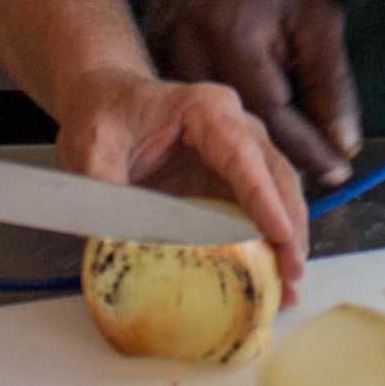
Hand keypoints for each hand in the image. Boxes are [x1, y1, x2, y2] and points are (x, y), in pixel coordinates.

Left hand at [55, 68, 311, 294]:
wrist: (106, 100)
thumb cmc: (104, 116)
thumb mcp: (93, 147)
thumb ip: (106, 187)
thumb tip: (113, 241)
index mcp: (205, 109)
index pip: (243, 155)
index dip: (263, 197)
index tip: (279, 234)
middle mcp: (235, 125)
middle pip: (276, 174)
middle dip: (289, 224)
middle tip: (291, 272)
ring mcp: (240, 150)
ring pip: (279, 191)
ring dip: (287, 236)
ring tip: (288, 285)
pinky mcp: (234, 176)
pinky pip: (262, 205)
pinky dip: (270, 238)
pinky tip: (272, 274)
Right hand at [146, 0, 362, 187]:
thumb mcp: (317, 17)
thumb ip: (331, 83)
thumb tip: (343, 142)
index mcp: (231, 40)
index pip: (274, 117)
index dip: (310, 149)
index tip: (340, 170)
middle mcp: (188, 53)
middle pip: (239, 130)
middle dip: (283, 158)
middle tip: (322, 171)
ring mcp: (162, 58)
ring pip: (212, 125)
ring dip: (252, 145)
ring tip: (291, 160)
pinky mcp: (152, 60)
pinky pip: (191, 108)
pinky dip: (222, 123)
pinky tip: (250, 133)